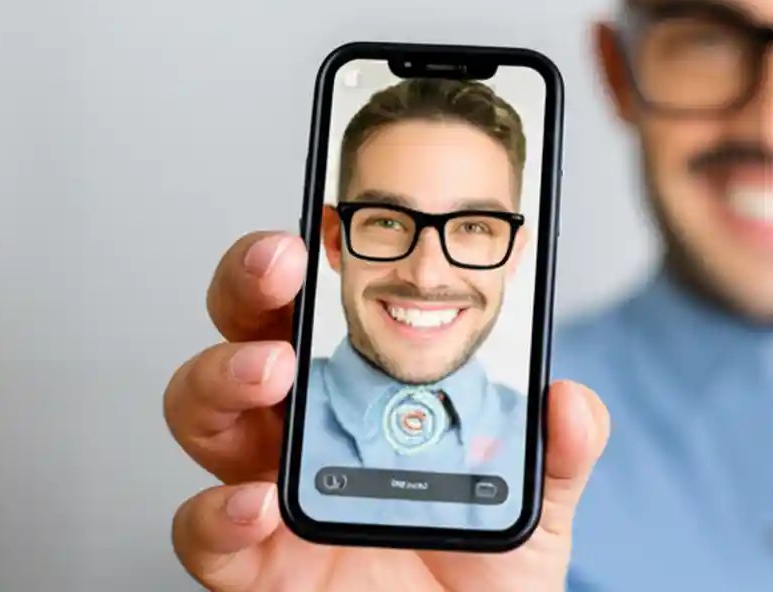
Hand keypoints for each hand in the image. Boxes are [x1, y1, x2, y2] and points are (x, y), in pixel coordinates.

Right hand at [163, 231, 609, 590]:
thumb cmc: (486, 566)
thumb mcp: (543, 497)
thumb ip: (561, 448)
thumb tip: (568, 399)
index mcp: (368, 391)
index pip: (325, 305)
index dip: (316, 256)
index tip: (329, 215)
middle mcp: (306, 427)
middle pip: (249, 331)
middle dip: (250, 283)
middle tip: (282, 263)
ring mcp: (270, 486)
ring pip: (204, 409)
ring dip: (226, 374)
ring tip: (271, 368)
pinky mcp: (253, 562)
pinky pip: (203, 530)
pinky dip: (217, 513)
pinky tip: (255, 503)